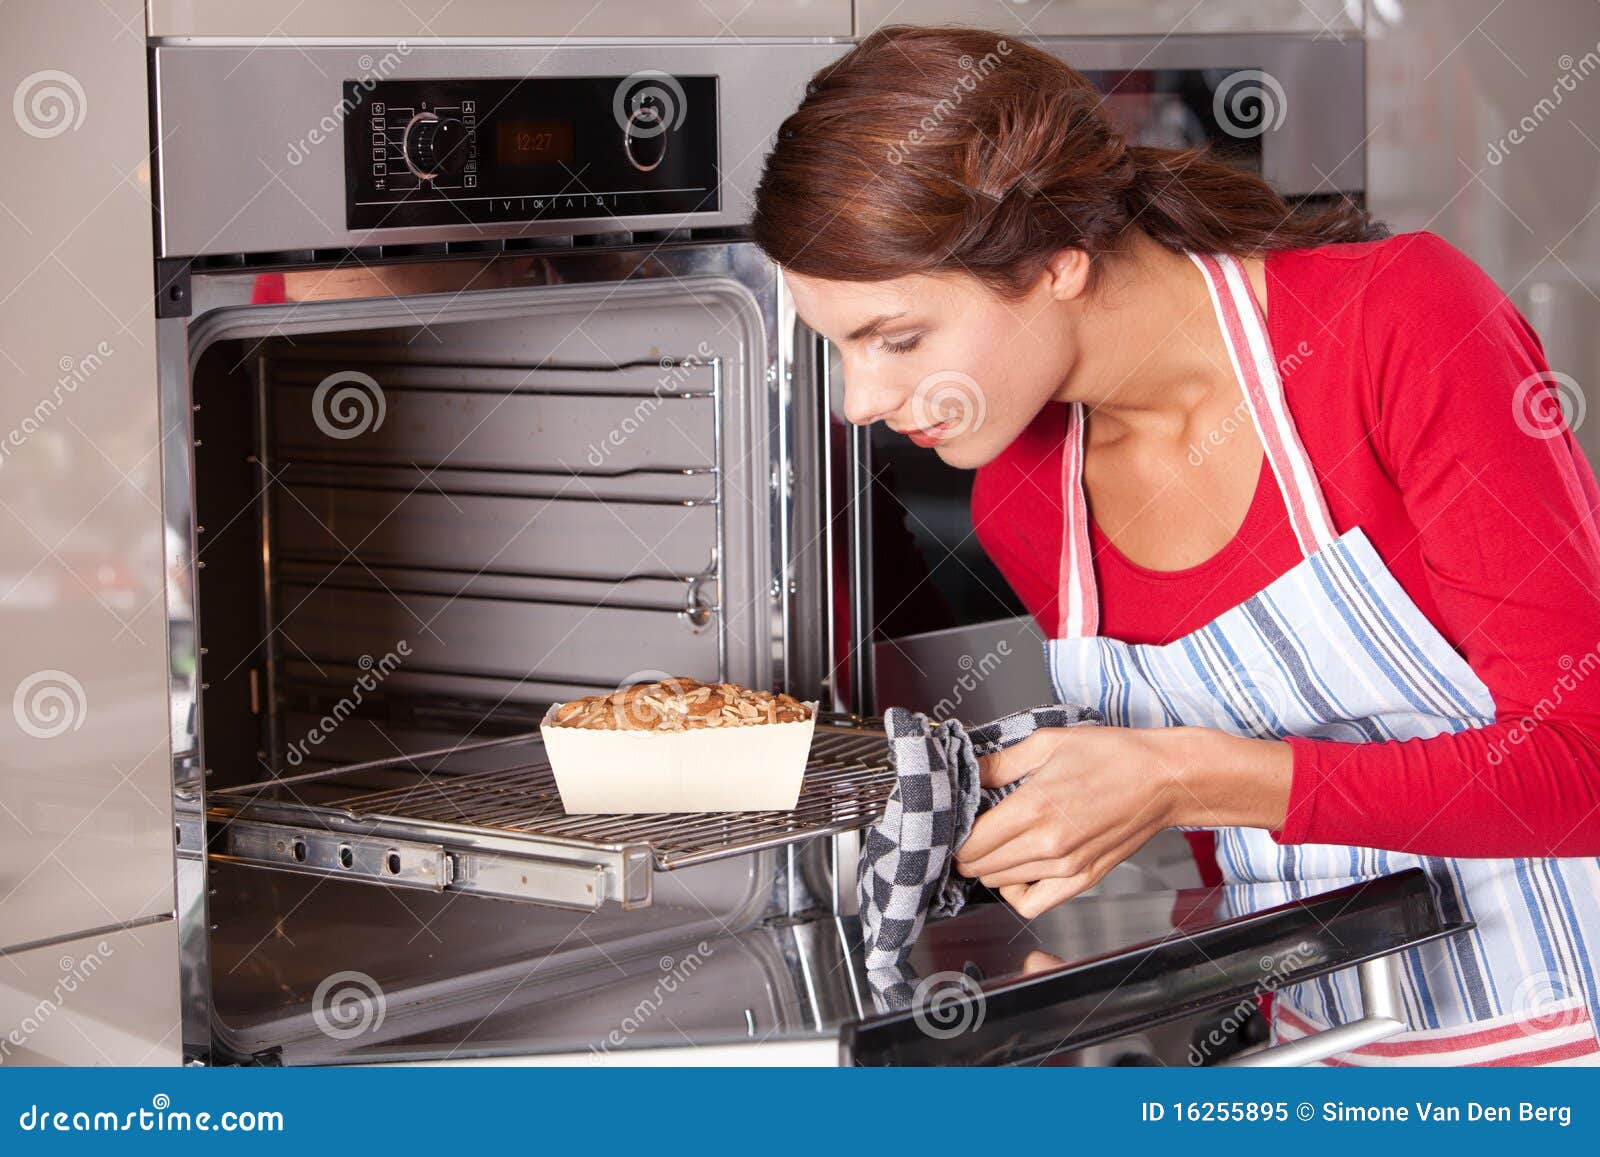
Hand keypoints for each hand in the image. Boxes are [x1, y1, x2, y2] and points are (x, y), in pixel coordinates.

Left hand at [953, 725, 1291, 918]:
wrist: (1164, 779)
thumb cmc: (1112, 755)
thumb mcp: (1048, 743)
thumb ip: (999, 763)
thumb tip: (967, 772)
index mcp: (1034, 808)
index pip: (971, 842)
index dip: (955, 833)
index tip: (957, 820)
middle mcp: (1048, 845)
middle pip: (981, 866)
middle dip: (967, 850)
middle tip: (971, 829)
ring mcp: (1066, 868)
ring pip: (1001, 884)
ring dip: (988, 868)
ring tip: (993, 844)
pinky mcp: (1083, 880)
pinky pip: (1033, 904)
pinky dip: (1015, 893)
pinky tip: (1017, 870)